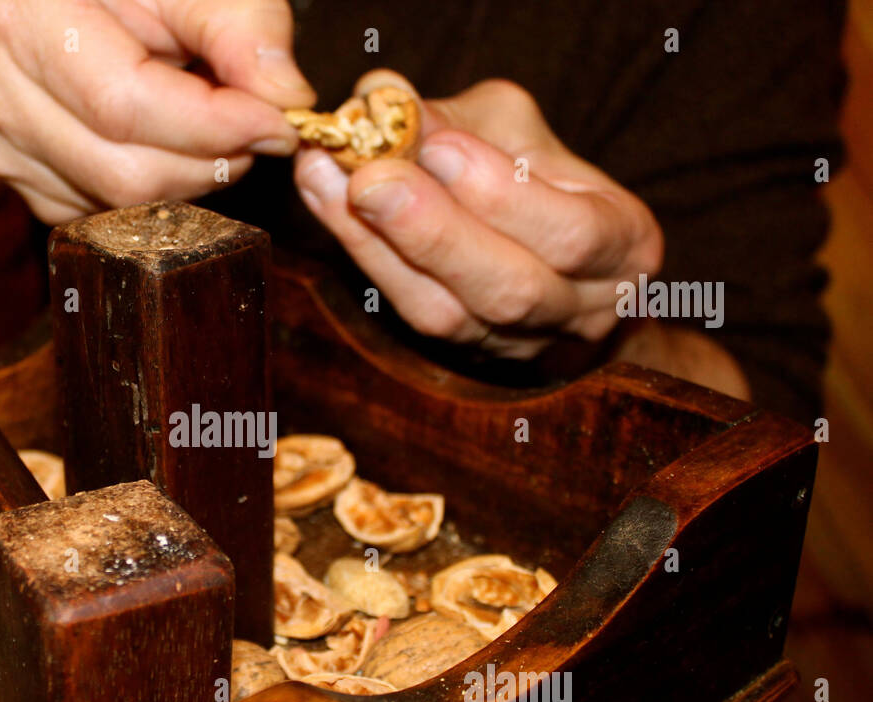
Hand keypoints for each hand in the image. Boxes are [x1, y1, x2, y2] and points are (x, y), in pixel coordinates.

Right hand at [0, 0, 313, 236]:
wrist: (34, 3)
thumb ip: (239, 25)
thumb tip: (283, 96)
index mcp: (18, 10)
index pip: (126, 102)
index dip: (213, 126)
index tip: (276, 125)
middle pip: (123, 169)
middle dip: (209, 162)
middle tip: (252, 129)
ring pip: (114, 202)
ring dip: (184, 176)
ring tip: (204, 122)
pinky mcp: (6, 176)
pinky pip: (94, 211)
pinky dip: (143, 188)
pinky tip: (153, 137)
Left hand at [293, 70, 663, 358]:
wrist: (532, 247)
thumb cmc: (534, 174)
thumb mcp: (514, 130)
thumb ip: (456, 119)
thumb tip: (382, 95)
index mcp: (623, 247)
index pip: (572, 233)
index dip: (502, 197)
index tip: (439, 148)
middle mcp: (580, 311)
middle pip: (510, 289)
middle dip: (433, 232)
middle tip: (368, 177)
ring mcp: (517, 345)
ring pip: (447, 313)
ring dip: (377, 244)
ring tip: (327, 181)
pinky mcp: (460, 357)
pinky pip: (407, 312)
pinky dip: (362, 254)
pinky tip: (325, 203)